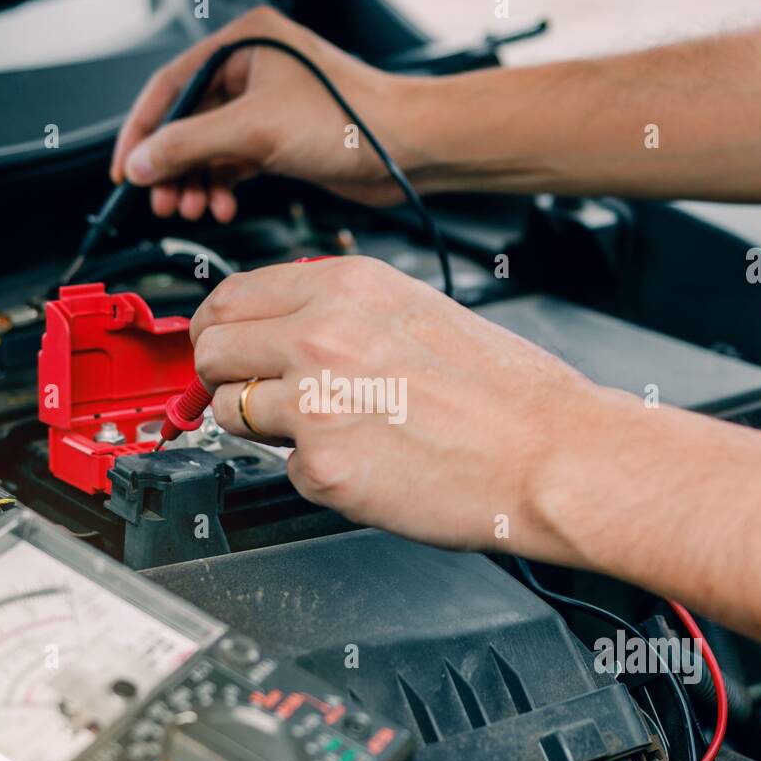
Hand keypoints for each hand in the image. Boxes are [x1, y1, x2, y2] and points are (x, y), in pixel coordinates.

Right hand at [110, 7, 427, 221]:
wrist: (407, 150)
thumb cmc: (352, 120)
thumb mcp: (256, 131)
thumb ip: (191, 146)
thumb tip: (143, 162)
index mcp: (243, 44)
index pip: (171, 86)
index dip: (143, 130)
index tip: (125, 167)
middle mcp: (252, 70)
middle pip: (187, 121)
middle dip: (172, 165)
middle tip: (163, 199)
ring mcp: (266, 105)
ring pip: (209, 147)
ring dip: (197, 181)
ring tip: (193, 209)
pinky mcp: (280, 138)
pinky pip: (233, 162)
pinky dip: (223, 186)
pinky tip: (222, 206)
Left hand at [188, 256, 593, 550]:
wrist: (550, 455)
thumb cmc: (505, 393)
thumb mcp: (415, 311)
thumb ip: (339, 312)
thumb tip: (282, 328)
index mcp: (346, 288)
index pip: (231, 295)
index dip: (215, 327)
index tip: (216, 345)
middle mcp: (320, 334)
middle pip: (211, 351)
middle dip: (220, 376)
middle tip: (243, 394)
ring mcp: (314, 402)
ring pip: (228, 411)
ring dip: (261, 426)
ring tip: (323, 432)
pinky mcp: (321, 467)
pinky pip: (282, 469)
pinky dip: (313, 473)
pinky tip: (364, 464)